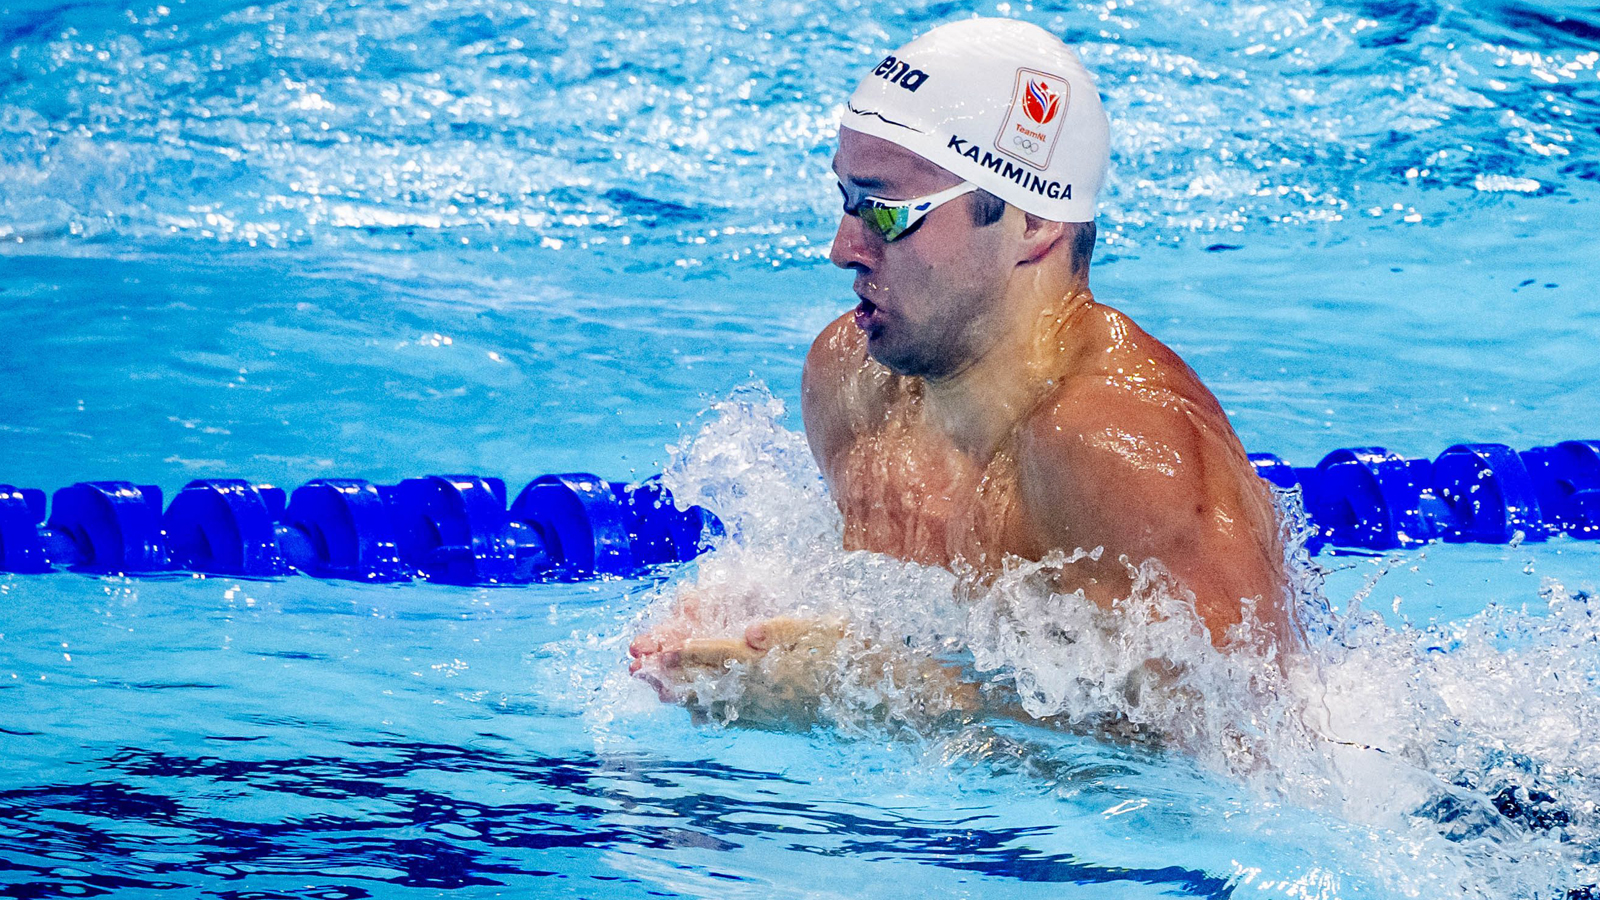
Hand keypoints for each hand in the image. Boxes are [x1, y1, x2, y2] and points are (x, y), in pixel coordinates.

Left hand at [629, 614, 846, 711]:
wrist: (877, 700)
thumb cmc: (853, 654)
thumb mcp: (826, 629)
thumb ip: (786, 629)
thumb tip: (752, 632)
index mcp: (775, 665)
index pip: (723, 657)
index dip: (690, 654)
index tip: (662, 652)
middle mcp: (765, 691)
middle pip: (709, 684)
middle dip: (672, 678)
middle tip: (639, 673)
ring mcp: (768, 710)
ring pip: (716, 704)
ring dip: (683, 696)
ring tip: (655, 692)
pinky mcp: (775, 723)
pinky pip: (733, 720)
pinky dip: (708, 713)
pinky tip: (694, 714)